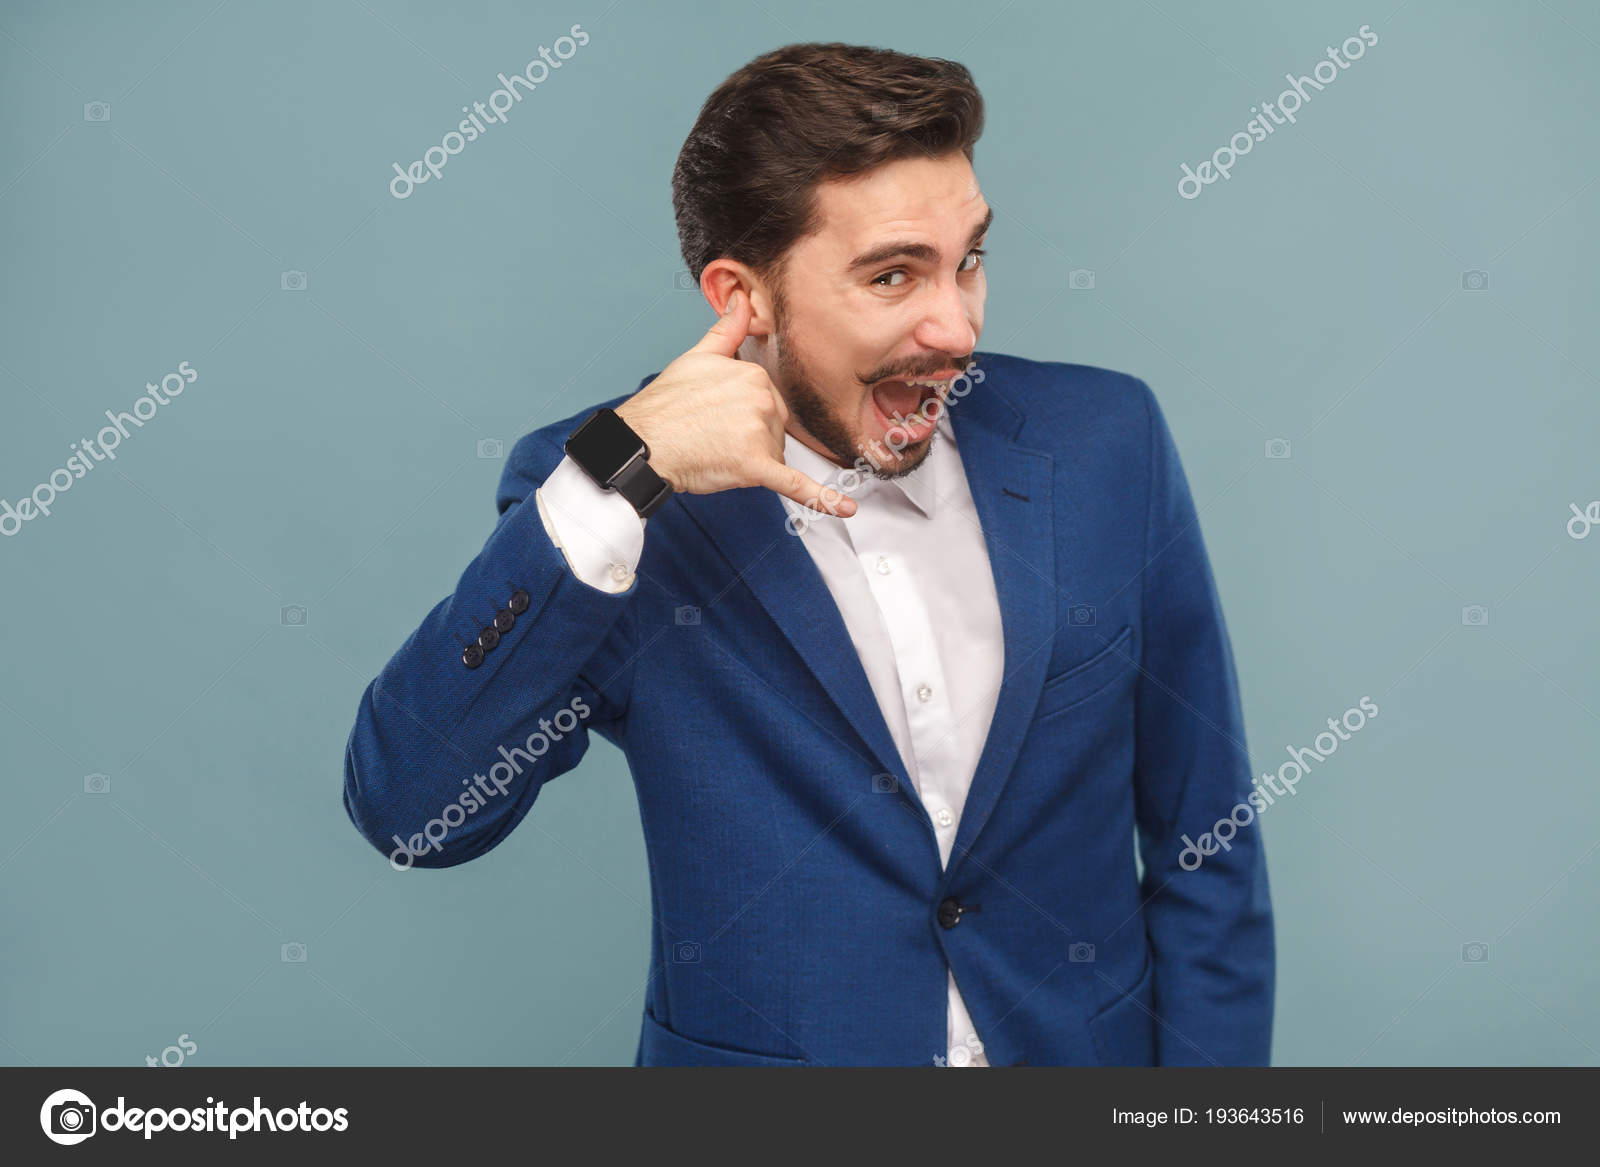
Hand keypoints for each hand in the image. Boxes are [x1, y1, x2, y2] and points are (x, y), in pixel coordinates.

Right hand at [615, 290, 855, 516]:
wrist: (642, 444)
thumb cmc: (664, 407)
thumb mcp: (696, 358)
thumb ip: (726, 330)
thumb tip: (742, 299)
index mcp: (753, 374)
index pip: (768, 402)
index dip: (744, 415)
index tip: (718, 417)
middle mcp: (762, 400)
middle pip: (775, 429)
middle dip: (751, 439)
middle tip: (713, 438)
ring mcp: (760, 433)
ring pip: (775, 456)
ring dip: (752, 461)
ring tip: (715, 453)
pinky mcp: (756, 466)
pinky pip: (796, 485)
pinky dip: (822, 499)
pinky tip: (846, 509)